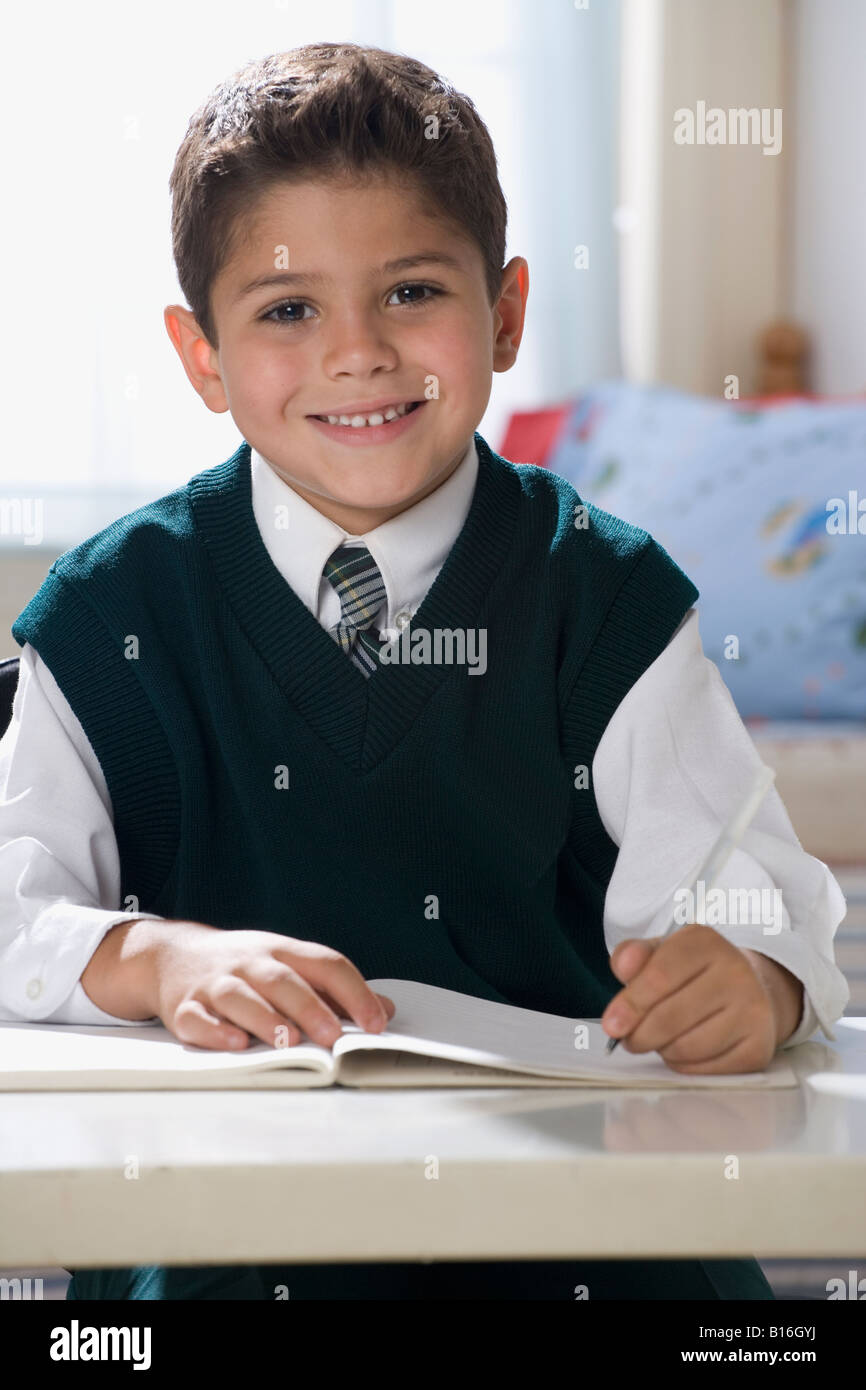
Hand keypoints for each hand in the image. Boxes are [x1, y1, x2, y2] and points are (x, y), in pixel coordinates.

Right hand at [148, 920, 395, 1051]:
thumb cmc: (244, 967)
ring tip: (288, 1041)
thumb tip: (385, 1010)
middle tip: (333, 1036)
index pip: (325, 963)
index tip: (376, 1023)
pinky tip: (235, 1044)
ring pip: (240, 997)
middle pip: (282, 980)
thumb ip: (335, 990)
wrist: (172, 955)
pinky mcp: (185, 1007)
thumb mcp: (289, 965)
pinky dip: (215, 1031)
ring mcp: (215, 984)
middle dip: (310, 1007)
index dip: (354, 992)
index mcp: (282, 951)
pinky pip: (198, 1018)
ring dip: (265, 1018)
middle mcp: (249, 963)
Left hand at [600, 924, 802, 1073]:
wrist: (750, 991)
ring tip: (661, 1039)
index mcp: (705, 942)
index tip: (611, 1025)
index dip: (630, 1005)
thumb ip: (633, 956)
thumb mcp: (662, 953)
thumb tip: (623, 968)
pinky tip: (685, 1049)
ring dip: (662, 1050)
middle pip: (669, 1017)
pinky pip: (704, 1069)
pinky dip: (684, 1065)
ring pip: (686, 1047)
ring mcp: (753, 1011)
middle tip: (629, 1039)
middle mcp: (736, 972)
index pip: (659, 976)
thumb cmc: (693, 974)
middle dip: (639, 1035)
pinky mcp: (758, 1047)